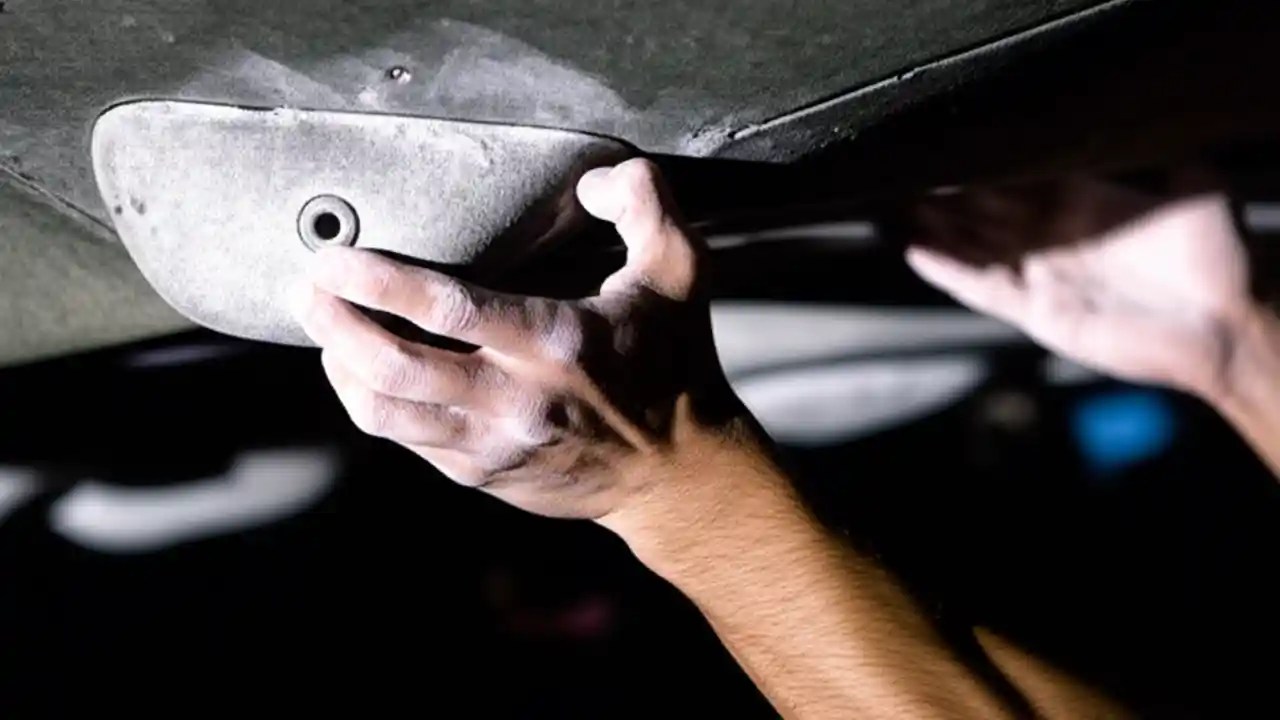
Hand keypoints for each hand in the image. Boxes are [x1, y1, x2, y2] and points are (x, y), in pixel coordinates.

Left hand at [290, 159, 755, 520]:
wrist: (675, 470)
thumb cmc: (673, 360)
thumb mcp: (682, 271)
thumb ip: (646, 203)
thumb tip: (591, 180)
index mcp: (557, 343)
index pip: (448, 310)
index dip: (379, 282)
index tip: (335, 258)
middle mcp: (517, 400)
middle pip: (396, 368)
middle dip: (336, 325)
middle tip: (308, 289)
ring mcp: (493, 445)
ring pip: (387, 413)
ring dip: (341, 367)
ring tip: (322, 328)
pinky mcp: (482, 473)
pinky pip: (405, 438)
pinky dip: (370, 401)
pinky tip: (360, 371)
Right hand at [906, 176, 1253, 400]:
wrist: (1221, 324)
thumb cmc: (1214, 258)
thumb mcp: (1194, 189)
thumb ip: (1164, 161)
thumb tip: (1138, 124)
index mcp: (1083, 206)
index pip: (1020, 181)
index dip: (982, 168)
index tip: (947, 150)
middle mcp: (1054, 239)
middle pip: (984, 214)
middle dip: (943, 198)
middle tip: (900, 178)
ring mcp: (1041, 276)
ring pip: (974, 247)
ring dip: (935, 230)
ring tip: (892, 210)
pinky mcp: (1036, 310)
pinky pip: (982, 288)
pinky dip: (948, 270)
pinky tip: (914, 249)